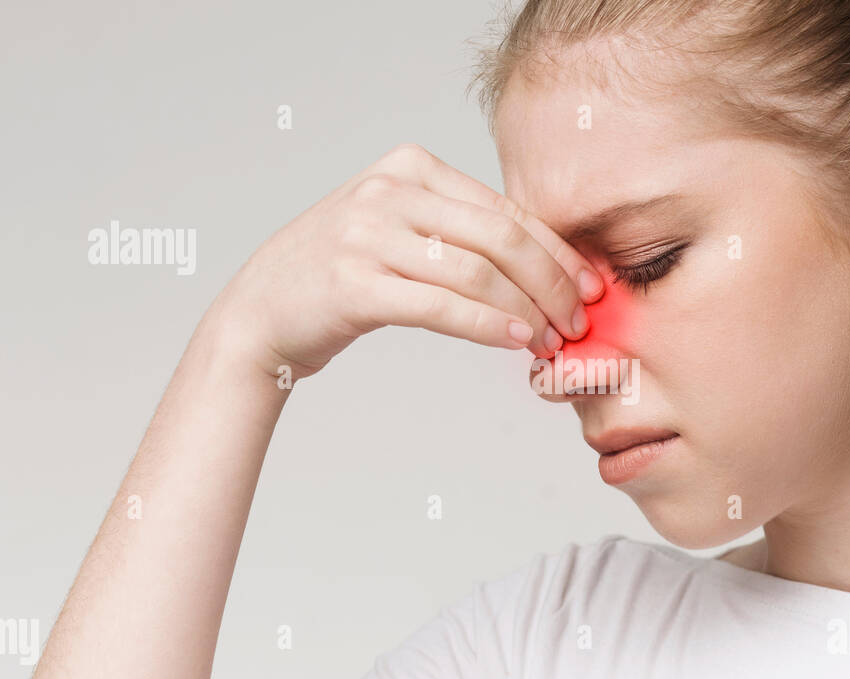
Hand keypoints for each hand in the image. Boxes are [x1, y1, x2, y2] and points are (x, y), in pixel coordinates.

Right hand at [210, 143, 604, 379]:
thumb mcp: (398, 230)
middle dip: (553, 284)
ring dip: (528, 311)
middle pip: (501, 237)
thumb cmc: (340, 276)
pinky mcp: (355, 284)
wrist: (260, 314)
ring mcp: (367, 235)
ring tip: (552, 340)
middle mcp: (388, 191)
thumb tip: (545, 263)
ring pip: (477, 272)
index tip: (590, 287)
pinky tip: (516, 341)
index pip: (505, 209)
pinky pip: (442, 305)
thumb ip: (458, 231)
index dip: (557, 252)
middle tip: (578, 321)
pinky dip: (488, 324)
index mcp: (409, 166)